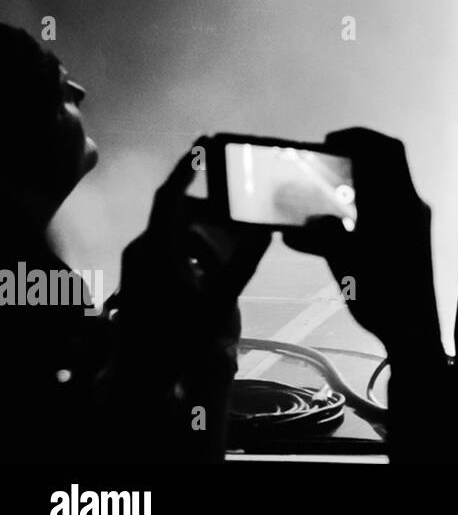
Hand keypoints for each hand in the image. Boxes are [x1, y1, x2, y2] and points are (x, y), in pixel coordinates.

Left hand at [117, 137, 269, 342]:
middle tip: (234, 204)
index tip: (204, 142)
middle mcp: (140, 249)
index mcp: (157, 247)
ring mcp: (135, 262)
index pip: (170, 193)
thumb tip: (267, 230)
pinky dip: (187, 242)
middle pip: (175, 210)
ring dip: (198, 228)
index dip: (188, 165)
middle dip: (206, 204)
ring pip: (170, 229)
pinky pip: (163, 244)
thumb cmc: (177, 337)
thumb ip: (245, 263)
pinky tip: (206, 262)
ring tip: (225, 242)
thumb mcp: (219, 300)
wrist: (139, 373)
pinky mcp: (135, 274)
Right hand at [283, 128, 440, 355]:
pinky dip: (364, 205)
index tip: (330, 141)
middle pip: (388, 164)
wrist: (414, 332)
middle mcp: (412, 206)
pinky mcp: (413, 238)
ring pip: (387, 186)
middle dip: (357, 156)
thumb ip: (323, 235)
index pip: (387, 149)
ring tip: (327, 192)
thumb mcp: (344, 263)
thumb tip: (305, 223)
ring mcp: (415, 222)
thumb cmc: (382, 296)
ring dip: (360, 181)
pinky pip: (388, 208)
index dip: (359, 137)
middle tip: (327, 162)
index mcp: (400, 203)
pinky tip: (339, 223)